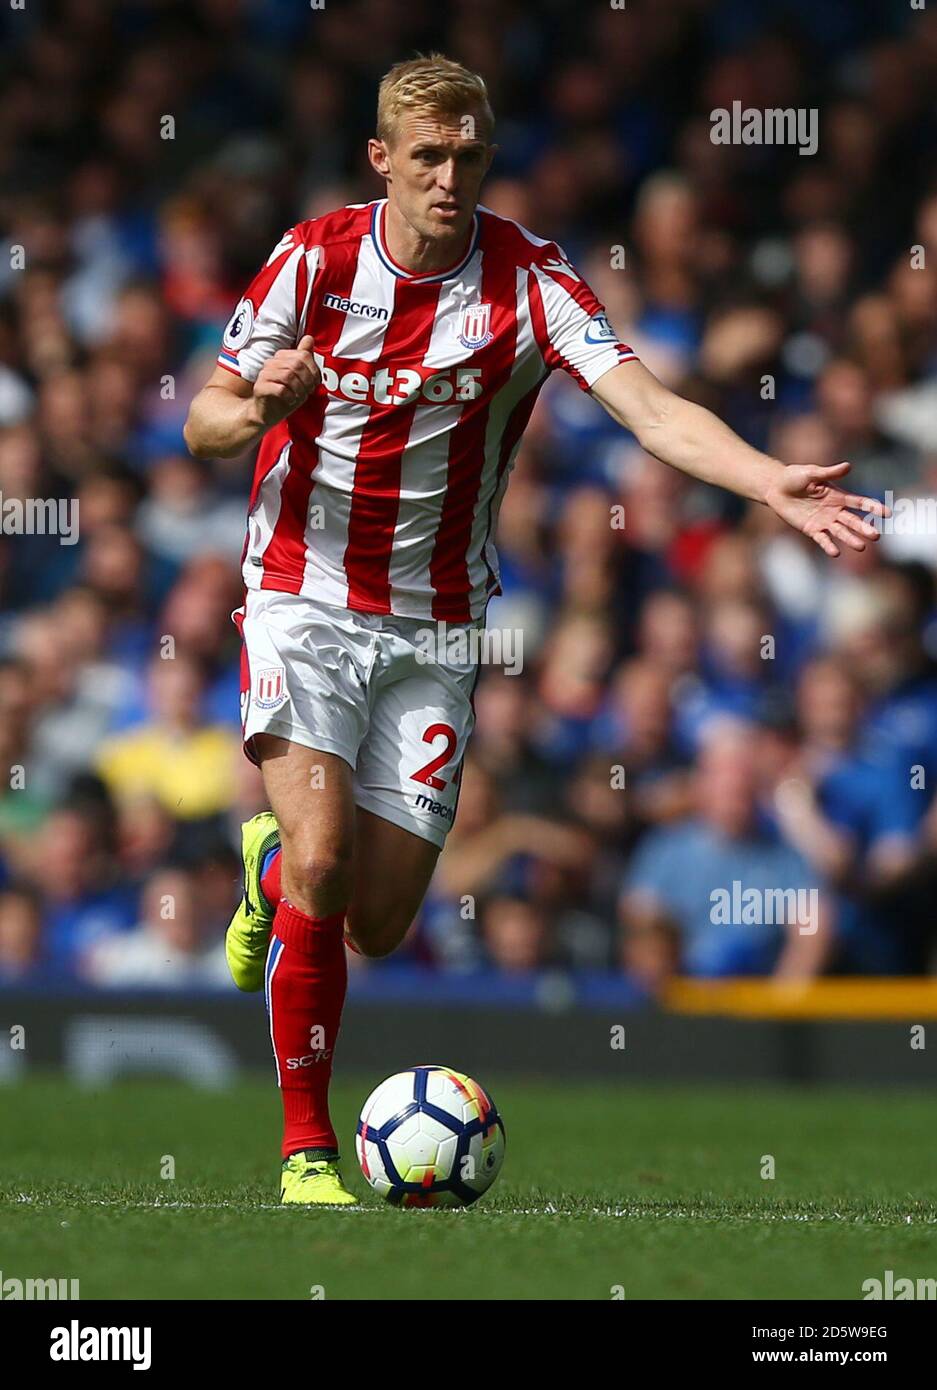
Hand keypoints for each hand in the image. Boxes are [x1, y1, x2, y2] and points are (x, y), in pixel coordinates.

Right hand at [250, 334, 319, 427]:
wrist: (266, 413)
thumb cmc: (284, 395)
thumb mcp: (299, 377)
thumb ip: (304, 358)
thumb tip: (309, 338)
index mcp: (281, 357)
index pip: (303, 355)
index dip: (313, 370)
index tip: (314, 383)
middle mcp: (271, 363)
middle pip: (296, 364)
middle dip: (307, 380)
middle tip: (308, 391)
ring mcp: (264, 374)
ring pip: (288, 375)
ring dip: (299, 389)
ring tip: (299, 395)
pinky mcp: (260, 388)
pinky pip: (280, 389)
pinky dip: (290, 396)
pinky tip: (291, 400)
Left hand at [763, 460, 889, 556]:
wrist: (776, 488)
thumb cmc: (795, 477)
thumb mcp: (812, 473)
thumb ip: (829, 473)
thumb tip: (848, 466)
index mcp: (838, 496)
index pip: (860, 502)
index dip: (873, 507)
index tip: (887, 513)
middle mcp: (834, 510)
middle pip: (852, 520)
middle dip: (864, 528)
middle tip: (876, 536)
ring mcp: (823, 521)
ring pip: (840, 532)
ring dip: (850, 539)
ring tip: (861, 547)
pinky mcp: (811, 529)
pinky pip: (821, 539)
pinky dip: (828, 545)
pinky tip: (835, 552)